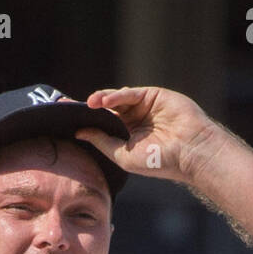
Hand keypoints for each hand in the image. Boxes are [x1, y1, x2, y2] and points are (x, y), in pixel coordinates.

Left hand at [75, 86, 217, 183]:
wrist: (188, 152)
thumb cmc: (158, 160)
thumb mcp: (122, 155)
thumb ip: (102, 142)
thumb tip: (79, 132)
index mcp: (126, 137)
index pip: (101, 125)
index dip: (84, 121)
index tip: (64, 119)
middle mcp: (133, 120)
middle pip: (105, 109)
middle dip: (87, 108)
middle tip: (66, 105)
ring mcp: (143, 107)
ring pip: (116, 99)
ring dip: (101, 100)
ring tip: (88, 104)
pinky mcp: (152, 95)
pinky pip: (130, 93)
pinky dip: (116, 95)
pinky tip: (104, 101)